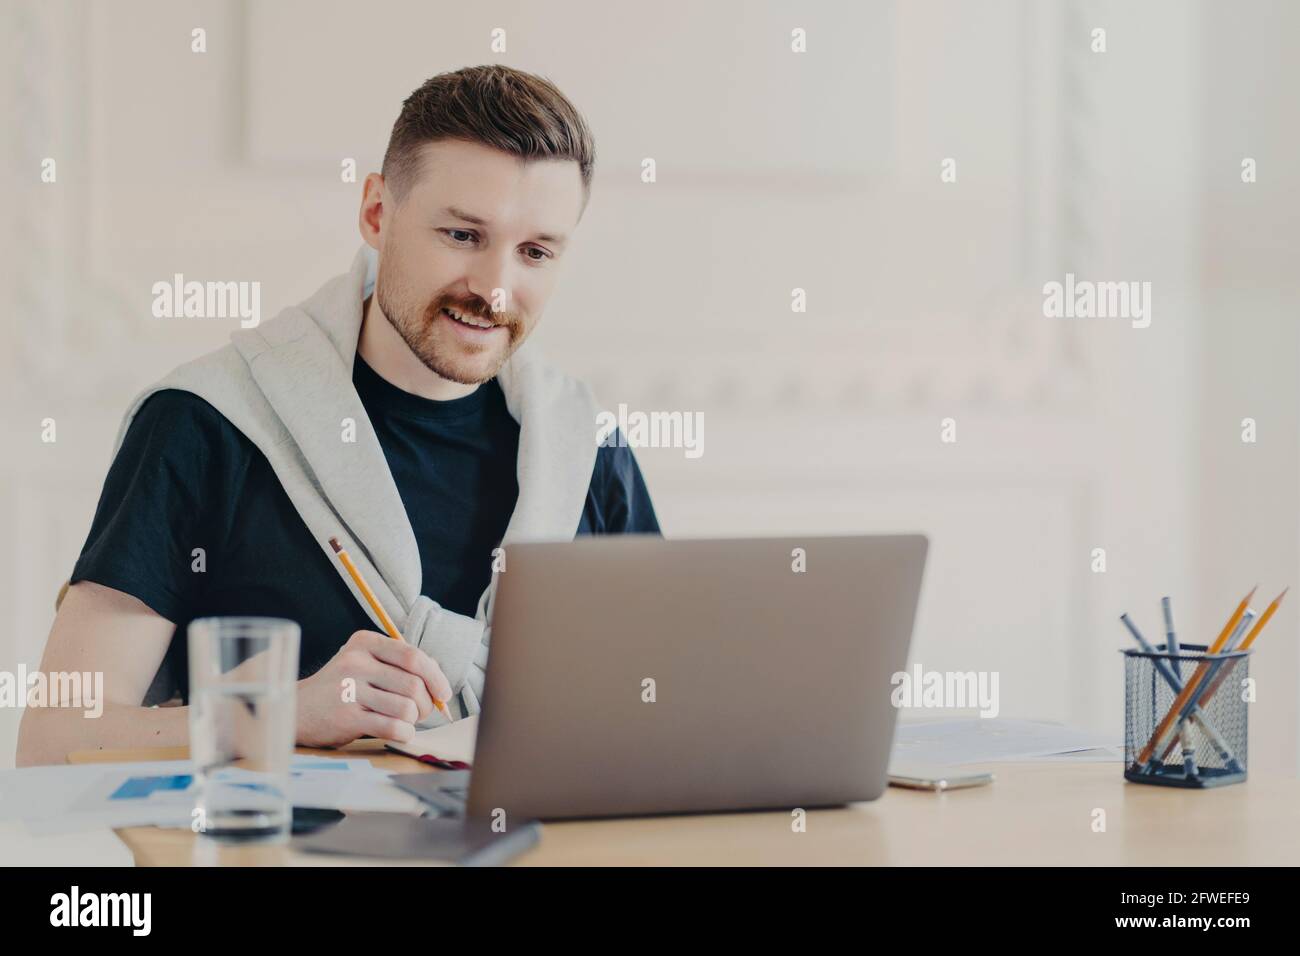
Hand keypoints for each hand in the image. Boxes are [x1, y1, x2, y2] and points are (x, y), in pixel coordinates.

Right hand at [295, 630, 452, 747]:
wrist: (297, 709)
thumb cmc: (340, 687)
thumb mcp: (363, 663)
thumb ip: (397, 665)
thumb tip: (439, 681)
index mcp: (365, 643)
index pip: (413, 656)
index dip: (436, 676)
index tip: (444, 693)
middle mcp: (356, 662)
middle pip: (413, 684)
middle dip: (426, 703)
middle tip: (421, 712)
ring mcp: (349, 690)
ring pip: (406, 707)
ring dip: (414, 720)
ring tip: (404, 721)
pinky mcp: (346, 717)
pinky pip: (393, 727)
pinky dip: (404, 733)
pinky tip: (399, 732)